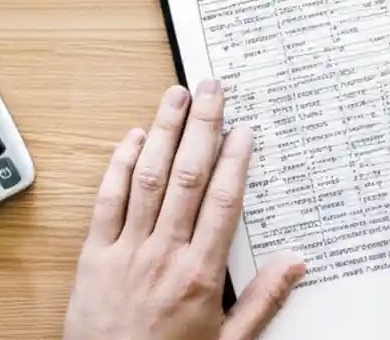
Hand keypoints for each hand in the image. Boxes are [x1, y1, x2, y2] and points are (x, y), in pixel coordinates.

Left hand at [64, 81, 305, 339]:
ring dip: (162, 132)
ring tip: (175, 97)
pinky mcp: (93, 258)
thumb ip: (263, 300)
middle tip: (211, 89)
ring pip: (147, 179)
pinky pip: (106, 203)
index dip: (235, 160)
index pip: (223, 202)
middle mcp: (164, 255)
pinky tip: (132, 138)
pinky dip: (119, 167)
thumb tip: (296, 263)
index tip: (243, 129)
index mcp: (200, 274)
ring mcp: (125, 252)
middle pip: (187, 177)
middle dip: (201, 127)